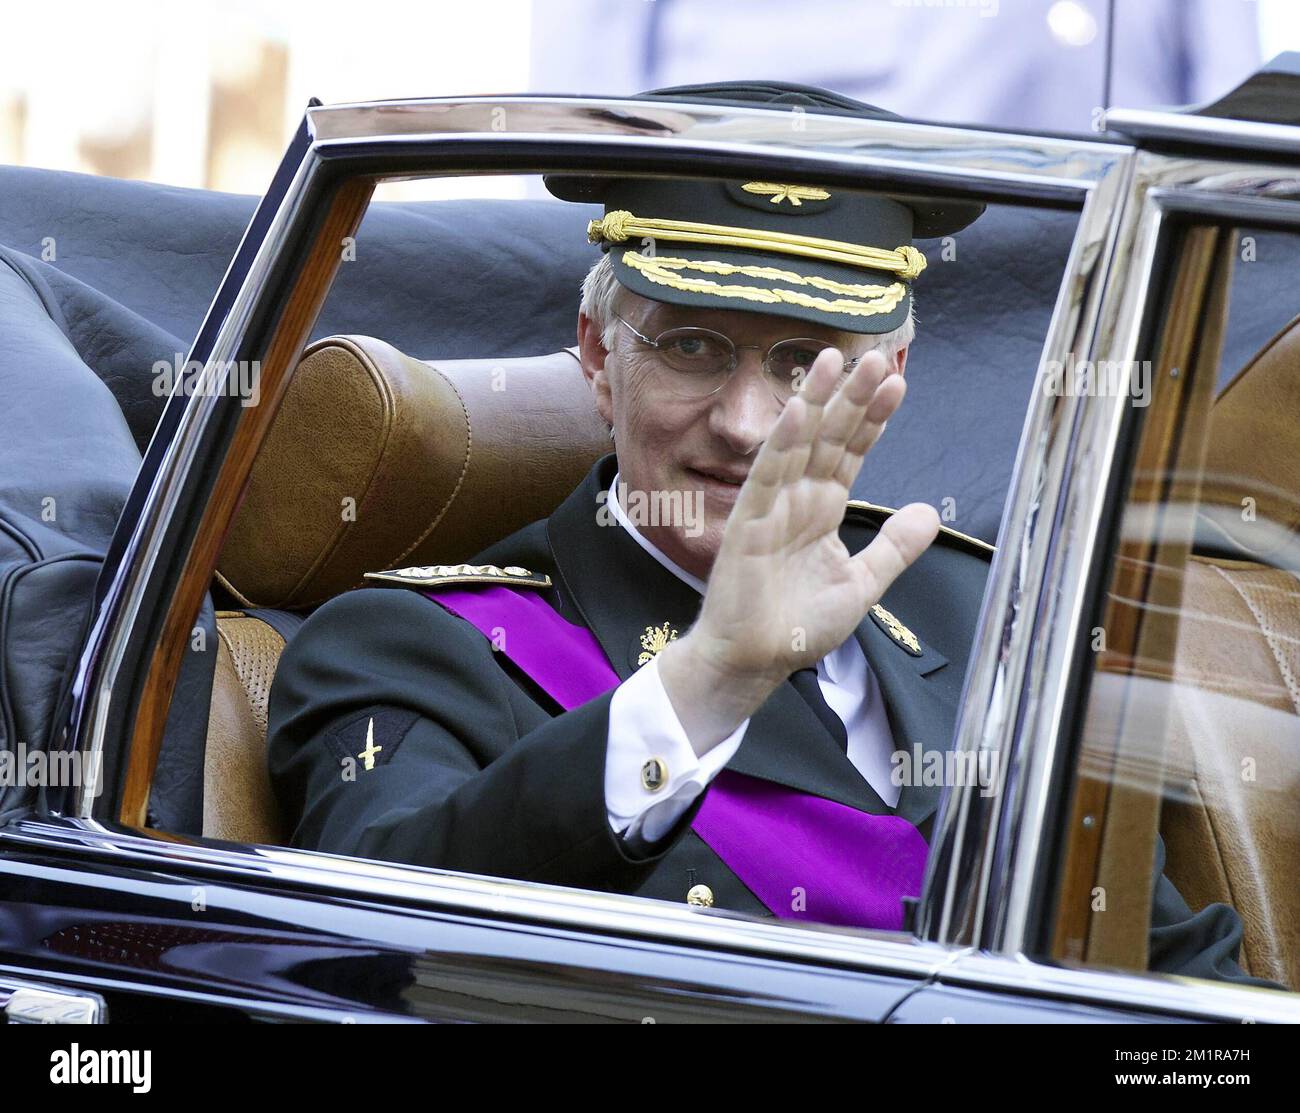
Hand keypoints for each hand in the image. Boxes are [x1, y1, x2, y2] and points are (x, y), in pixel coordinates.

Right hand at [658, 348, 939, 752]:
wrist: (757, 660)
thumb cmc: (800, 625)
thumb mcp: (863, 583)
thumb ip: (894, 547)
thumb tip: (930, 511)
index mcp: (823, 508)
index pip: (851, 451)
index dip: (873, 418)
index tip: (896, 382)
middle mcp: (798, 499)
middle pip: (828, 437)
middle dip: (850, 397)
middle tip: (874, 357)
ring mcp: (771, 506)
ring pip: (797, 444)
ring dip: (815, 402)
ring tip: (833, 361)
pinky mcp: (748, 522)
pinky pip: (765, 475)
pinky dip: (780, 442)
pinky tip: (796, 411)